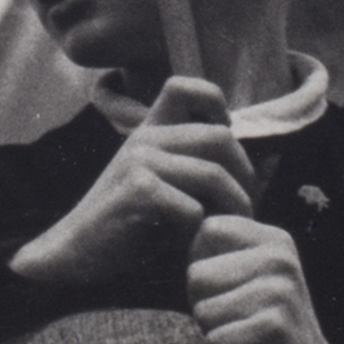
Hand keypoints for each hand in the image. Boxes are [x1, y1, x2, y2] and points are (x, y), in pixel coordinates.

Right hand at [8, 76, 254, 290]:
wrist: (76, 257)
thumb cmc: (129, 228)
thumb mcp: (167, 188)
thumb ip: (202, 171)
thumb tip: (267, 164)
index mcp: (149, 131)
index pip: (184, 86)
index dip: (215, 104)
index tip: (224, 139)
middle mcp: (144, 139)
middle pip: (220, 138)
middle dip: (244, 177)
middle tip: (245, 209)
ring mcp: (139, 160)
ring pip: (213, 175)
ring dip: (231, 210)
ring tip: (225, 233)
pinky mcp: (137, 188)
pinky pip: (193, 209)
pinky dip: (196, 234)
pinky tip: (183, 247)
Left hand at [185, 214, 335, 343]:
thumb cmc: (264, 327)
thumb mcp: (249, 279)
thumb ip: (219, 254)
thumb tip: (167, 226)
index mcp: (273, 239)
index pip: (206, 230)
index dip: (202, 265)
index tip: (227, 290)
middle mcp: (280, 256)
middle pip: (197, 273)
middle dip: (205, 304)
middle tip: (238, 321)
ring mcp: (281, 290)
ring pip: (203, 310)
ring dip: (215, 332)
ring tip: (245, 337)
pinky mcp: (275, 326)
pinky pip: (216, 339)